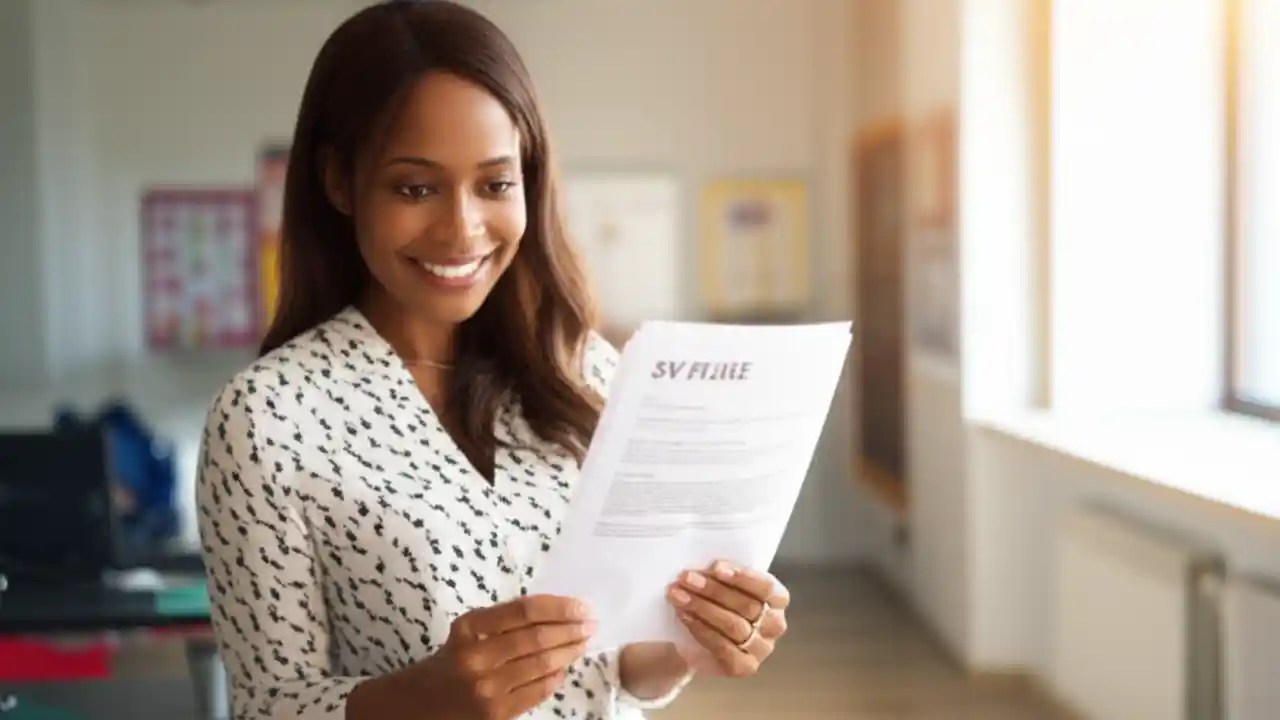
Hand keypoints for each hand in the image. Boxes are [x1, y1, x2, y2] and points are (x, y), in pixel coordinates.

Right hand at [416, 595, 595, 719]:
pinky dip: (555, 677)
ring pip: (542, 665)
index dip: (558, 607)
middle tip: (590, 625)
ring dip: (569, 653)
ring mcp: (487, 688)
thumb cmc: (454, 659)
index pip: (524, 611)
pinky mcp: (496, 714)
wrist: (423, 702)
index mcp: (469, 627)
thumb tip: (559, 613)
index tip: (581, 606)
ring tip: (581, 644)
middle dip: (571, 630)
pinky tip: (562, 669)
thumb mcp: (470, 631)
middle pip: (537, 638)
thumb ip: (506, 620)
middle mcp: (476, 656)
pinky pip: (537, 691)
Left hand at [666, 560, 789, 677]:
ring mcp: (762, 648)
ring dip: (702, 607)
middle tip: (686, 577)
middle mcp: (775, 625)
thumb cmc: (717, 602)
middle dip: (713, 590)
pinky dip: (700, 629)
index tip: (715, 567)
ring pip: (733, 625)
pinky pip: (722, 647)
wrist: (698, 640)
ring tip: (678, 595)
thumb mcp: (724, 585)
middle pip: (746, 605)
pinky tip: (684, 615)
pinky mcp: (744, 666)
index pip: (766, 586)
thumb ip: (722, 575)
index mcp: (778, 599)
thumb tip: (702, 567)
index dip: (742, 576)